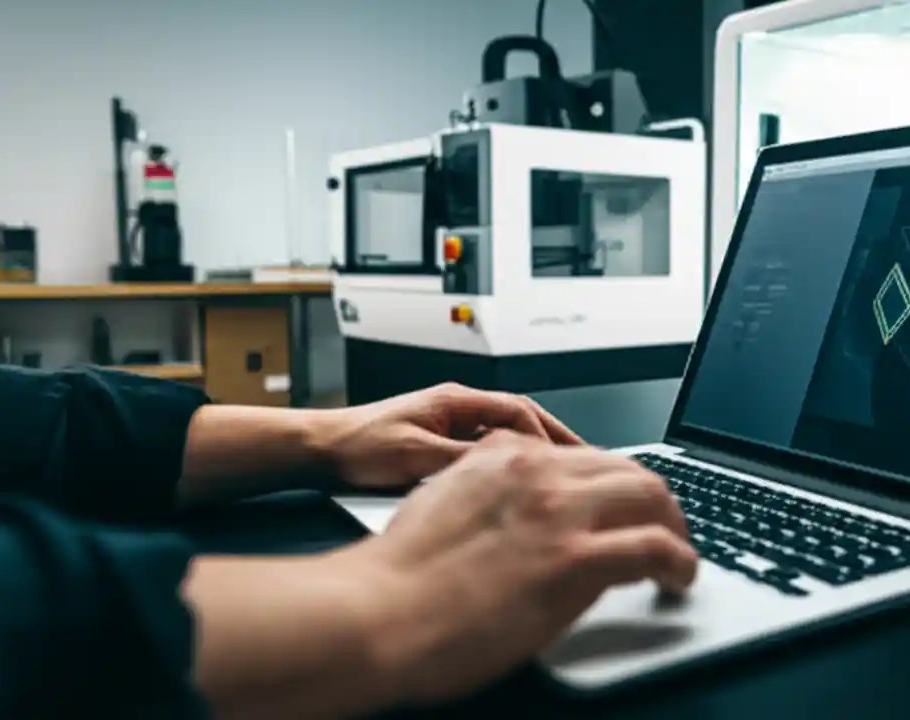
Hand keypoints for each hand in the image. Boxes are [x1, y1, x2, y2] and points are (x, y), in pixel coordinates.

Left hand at [321, 382, 584, 489]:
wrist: (321, 449)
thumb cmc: (357, 447)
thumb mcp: (415, 456)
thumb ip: (463, 459)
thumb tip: (505, 466)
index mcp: (455, 401)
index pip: (519, 411)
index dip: (549, 436)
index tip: (572, 459)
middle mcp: (456, 406)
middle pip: (521, 419)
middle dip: (556, 440)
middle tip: (588, 463)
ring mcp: (449, 422)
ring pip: (506, 433)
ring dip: (535, 452)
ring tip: (562, 474)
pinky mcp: (440, 441)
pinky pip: (488, 448)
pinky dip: (511, 462)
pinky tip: (520, 483)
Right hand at [345, 430, 697, 703]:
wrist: (376, 613)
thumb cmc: (395, 576)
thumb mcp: (440, 500)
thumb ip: (485, 489)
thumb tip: (515, 510)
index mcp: (503, 455)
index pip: (584, 455)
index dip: (612, 484)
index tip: (621, 505)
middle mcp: (537, 472)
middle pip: (626, 468)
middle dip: (653, 500)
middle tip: (663, 528)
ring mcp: (559, 514)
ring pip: (651, 497)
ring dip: (675, 526)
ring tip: (678, 555)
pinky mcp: (575, 561)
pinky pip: (656, 548)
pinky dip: (680, 562)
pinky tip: (679, 579)